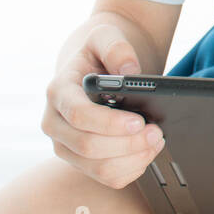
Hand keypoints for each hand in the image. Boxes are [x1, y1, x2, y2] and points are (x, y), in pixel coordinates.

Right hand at [41, 22, 164, 188]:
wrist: (94, 65)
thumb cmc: (99, 52)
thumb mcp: (106, 36)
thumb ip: (116, 48)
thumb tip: (129, 71)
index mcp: (59, 91)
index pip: (78, 116)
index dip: (109, 123)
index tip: (139, 121)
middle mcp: (55, 123)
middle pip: (88, 147)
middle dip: (128, 144)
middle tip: (157, 132)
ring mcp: (66, 145)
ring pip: (98, 168)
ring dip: (133, 159)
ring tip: (156, 141)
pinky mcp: (81, 160)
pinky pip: (107, 177)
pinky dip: (132, 169)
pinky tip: (147, 152)